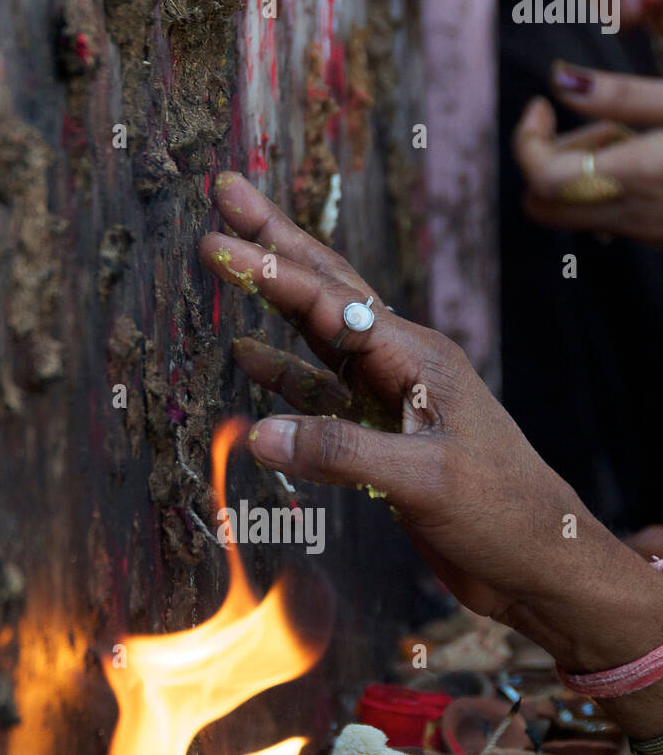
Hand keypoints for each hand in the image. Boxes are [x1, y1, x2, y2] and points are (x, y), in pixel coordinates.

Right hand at [199, 174, 662, 734]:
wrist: (537, 560)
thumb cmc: (501, 514)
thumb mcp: (424, 480)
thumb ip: (342, 454)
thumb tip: (258, 435)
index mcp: (419, 359)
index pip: (332, 303)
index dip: (271, 271)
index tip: (216, 240)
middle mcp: (403, 364)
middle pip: (327, 290)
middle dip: (275, 242)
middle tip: (226, 193)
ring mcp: (392, 397)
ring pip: (320, 334)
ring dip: (273, 298)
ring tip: (229, 256)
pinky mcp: (383, 434)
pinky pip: (322, 392)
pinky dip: (283, 373)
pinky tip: (249, 355)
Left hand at [514, 74, 662, 244]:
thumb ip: (624, 95)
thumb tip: (561, 80)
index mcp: (640, 173)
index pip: (545, 178)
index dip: (528, 142)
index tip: (539, 107)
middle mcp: (633, 213)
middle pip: (542, 207)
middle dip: (549, 161)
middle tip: (587, 125)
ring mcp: (644, 232)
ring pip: (570, 214)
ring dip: (580, 173)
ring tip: (627, 136)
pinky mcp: (654, 237)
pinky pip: (603, 216)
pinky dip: (603, 185)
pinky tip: (641, 157)